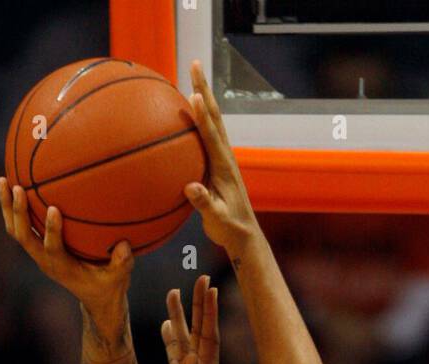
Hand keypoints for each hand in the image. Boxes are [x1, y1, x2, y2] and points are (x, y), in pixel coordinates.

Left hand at [0, 179, 132, 324]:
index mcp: (62, 268)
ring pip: (15, 230)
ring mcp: (38, 253)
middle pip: (22, 236)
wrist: (95, 300)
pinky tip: (16, 183)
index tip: (52, 209)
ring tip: (3, 179)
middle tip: (17, 188)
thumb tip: (125, 245)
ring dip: (7, 207)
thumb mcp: (119, 279)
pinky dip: (14, 207)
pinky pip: (21, 226)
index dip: (50, 230)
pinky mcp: (38, 246)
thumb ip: (122, 263)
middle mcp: (45, 260)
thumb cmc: (108, 287)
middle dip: (18, 212)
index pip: (52, 248)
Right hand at [162, 276, 227, 363]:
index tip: (208, 284)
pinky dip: (170, 341)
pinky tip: (166, 327)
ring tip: (172, 294)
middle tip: (197, 277)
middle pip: (197, 330)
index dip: (208, 310)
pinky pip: (174, 357)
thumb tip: (189, 358)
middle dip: (196, 305)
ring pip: (183, 340)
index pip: (207, 334)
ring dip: (179, 319)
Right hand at [185, 60, 259, 259]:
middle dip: (204, 89)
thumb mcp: (216, 219)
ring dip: (203, 96)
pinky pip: (206, 133)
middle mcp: (225, 156)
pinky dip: (198, 116)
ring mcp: (222, 157)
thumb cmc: (229, 228)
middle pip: (214, 116)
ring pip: (212, 120)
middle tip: (195, 64)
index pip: (212, 135)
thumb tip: (191, 188)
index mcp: (224, 167)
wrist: (243, 234)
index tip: (194, 94)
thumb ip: (205, 203)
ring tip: (192, 74)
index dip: (203, 115)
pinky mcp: (217, 162)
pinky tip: (186, 109)